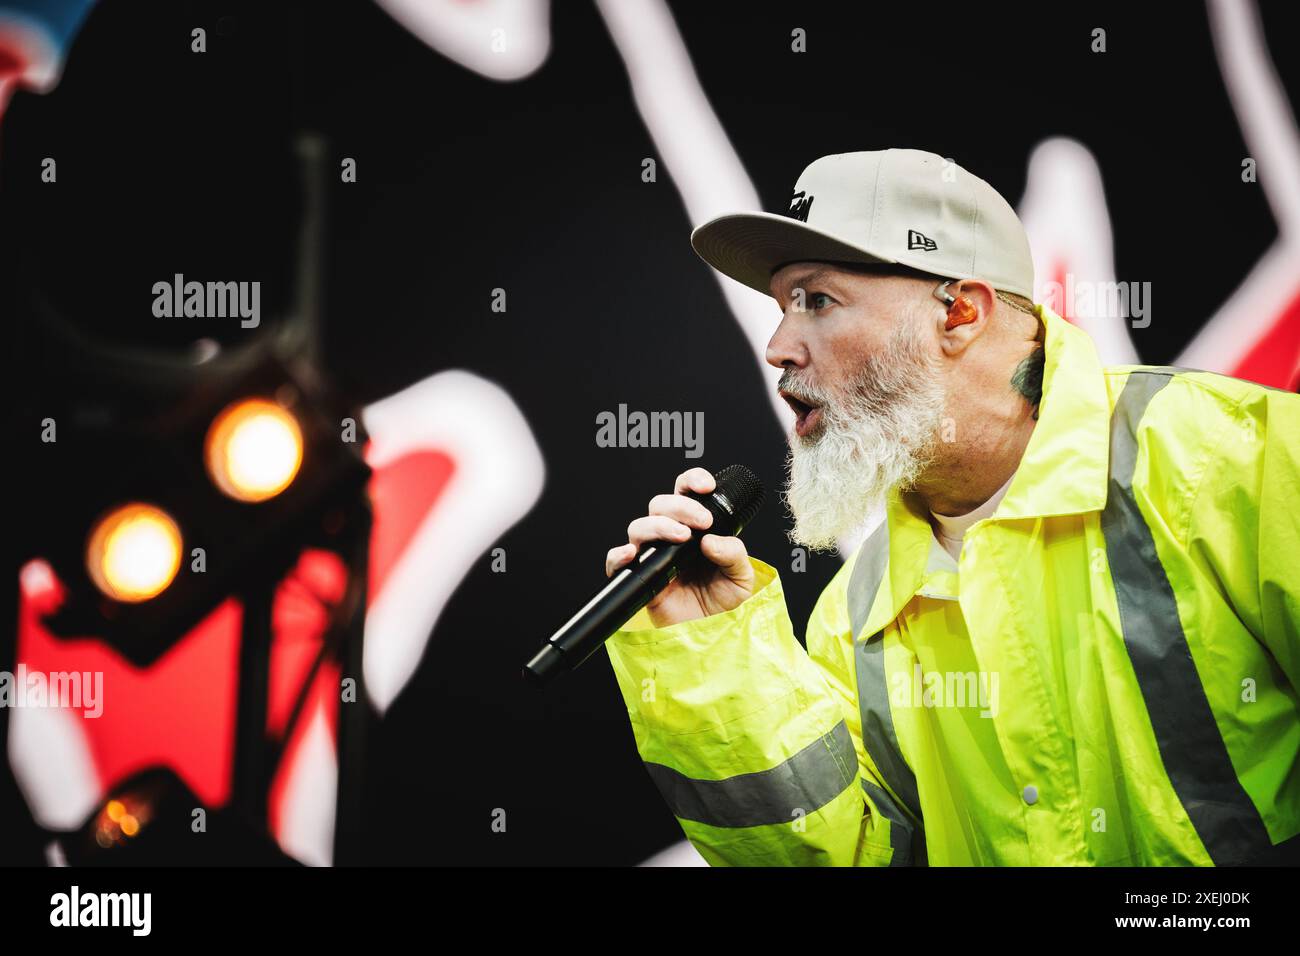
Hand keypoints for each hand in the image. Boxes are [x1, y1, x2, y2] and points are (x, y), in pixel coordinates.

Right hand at [605, 467, 755, 626]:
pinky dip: (619, 555)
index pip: (686, 493)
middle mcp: (670, 538)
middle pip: (660, 504)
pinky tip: (634, 555)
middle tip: (702, 522)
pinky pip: (617, 562)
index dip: (692, 481)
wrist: (712, 635)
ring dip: (659, 525)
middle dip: (681, 506)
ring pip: (640, 526)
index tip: (707, 486)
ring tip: (681, 538)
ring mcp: (652, 557)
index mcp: (695, 528)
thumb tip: (710, 540)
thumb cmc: (723, 603)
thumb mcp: (741, 576)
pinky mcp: (639, 579)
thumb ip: (733, 553)